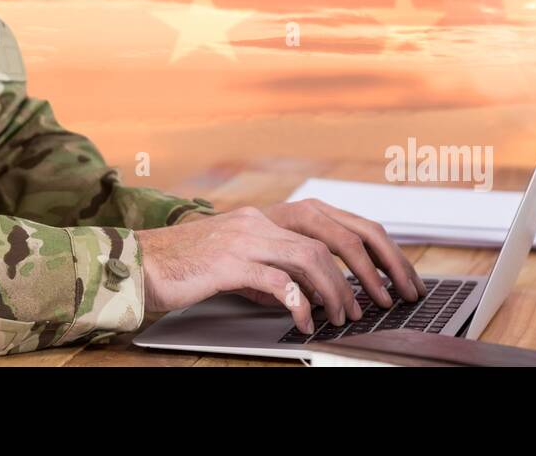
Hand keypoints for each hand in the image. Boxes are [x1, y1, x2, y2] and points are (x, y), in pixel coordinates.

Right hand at [138, 199, 426, 334]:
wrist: (138, 263)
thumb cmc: (187, 267)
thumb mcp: (240, 262)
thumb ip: (275, 268)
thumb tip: (309, 291)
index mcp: (269, 215)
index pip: (338, 220)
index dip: (375, 248)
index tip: (397, 276)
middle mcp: (263, 218)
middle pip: (336, 230)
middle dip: (373, 266)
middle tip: (391, 298)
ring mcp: (246, 236)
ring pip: (312, 254)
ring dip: (339, 289)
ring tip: (346, 316)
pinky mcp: (228, 261)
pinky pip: (277, 280)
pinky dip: (300, 302)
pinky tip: (306, 321)